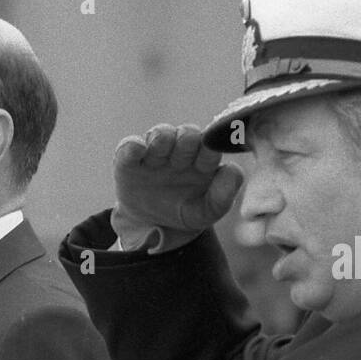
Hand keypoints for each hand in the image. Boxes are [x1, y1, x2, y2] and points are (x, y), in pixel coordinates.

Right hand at [111, 123, 242, 251]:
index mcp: (203, 162)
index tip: (208, 157)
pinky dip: (132, 145)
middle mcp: (181, 152)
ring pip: (161, 134)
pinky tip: (138, 150)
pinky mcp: (129, 160)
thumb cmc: (182, 212)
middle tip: (182, 159)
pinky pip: (129, 146)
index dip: (210, 148)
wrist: (149, 225)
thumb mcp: (205, 213)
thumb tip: (231, 170)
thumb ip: (222, 197)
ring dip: (162, 138)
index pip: (211, 146)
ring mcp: (155, 154)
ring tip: (159, 150)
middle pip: (187, 134)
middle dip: (187, 140)